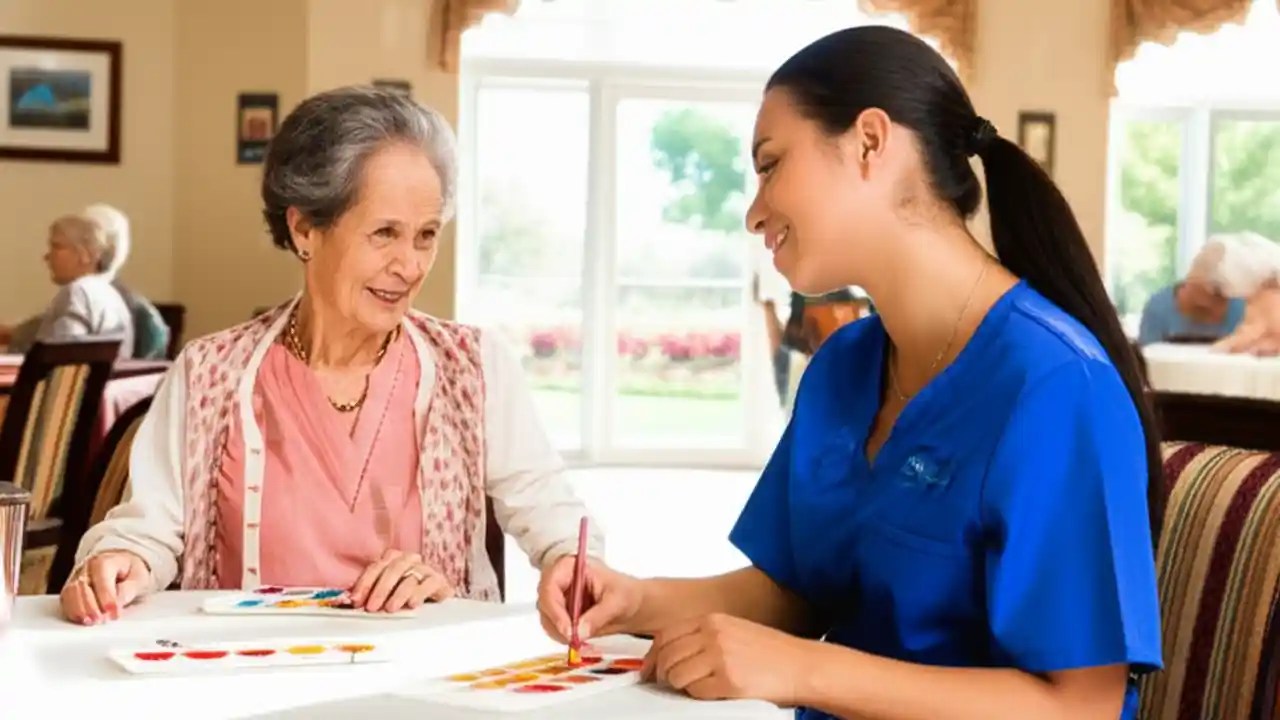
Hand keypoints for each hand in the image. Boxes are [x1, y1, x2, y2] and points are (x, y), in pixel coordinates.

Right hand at [60, 551, 150, 624]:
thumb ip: (129, 589)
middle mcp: (86, 567)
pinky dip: (72, 612)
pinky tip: (82, 620)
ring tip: (92, 622)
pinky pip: (65, 600)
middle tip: (103, 620)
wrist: (120, 565)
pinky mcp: (70, 589)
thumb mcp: (138, 576)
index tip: (114, 613)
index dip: (108, 599)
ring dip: (80, 610)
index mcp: (104, 561)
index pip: (102, 579)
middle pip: (82, 586)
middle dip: (92, 606)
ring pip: (70, 593)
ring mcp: (75, 577)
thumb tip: (118, 603)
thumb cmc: (129, 570)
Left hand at [349, 549, 451, 611]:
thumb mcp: (386, 597)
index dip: (365, 583)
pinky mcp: (439, 581)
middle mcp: (408, 560)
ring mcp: (425, 569)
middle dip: (381, 589)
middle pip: (393, 568)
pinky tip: (412, 604)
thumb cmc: (406, 599)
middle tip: (372, 607)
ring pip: (410, 576)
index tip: (356, 600)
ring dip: (399, 593)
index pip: (376, 567)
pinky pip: (429, 583)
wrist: (436, 605)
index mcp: (392, 560)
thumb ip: (371, 596)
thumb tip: (353, 601)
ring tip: (390, 608)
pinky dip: (419, 593)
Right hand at [537, 555, 642, 643]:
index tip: (566, 628)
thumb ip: (598, 616)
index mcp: (571, 567)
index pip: (551, 584)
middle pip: (545, 602)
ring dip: (560, 631)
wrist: (631, 604)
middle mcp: (560, 581)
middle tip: (574, 638)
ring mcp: (559, 598)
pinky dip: (563, 636)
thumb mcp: (617, 602)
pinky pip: (553, 627)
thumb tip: (579, 631)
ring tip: (580, 636)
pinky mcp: (561, 614)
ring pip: (546, 617)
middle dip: (557, 622)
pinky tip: (579, 636)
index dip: (554, 607)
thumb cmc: (626, 593)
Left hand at [642, 613, 815, 706]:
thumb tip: (672, 652)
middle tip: (664, 685)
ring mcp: (720, 656)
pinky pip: (695, 692)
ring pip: (676, 675)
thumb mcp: (734, 631)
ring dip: (679, 686)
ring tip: (693, 689)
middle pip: (666, 656)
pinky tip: (711, 694)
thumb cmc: (772, 652)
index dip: (652, 655)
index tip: (649, 669)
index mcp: (712, 620)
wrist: (802, 665)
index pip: (666, 635)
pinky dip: (697, 696)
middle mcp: (713, 634)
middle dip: (661, 674)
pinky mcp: (728, 681)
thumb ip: (704, 637)